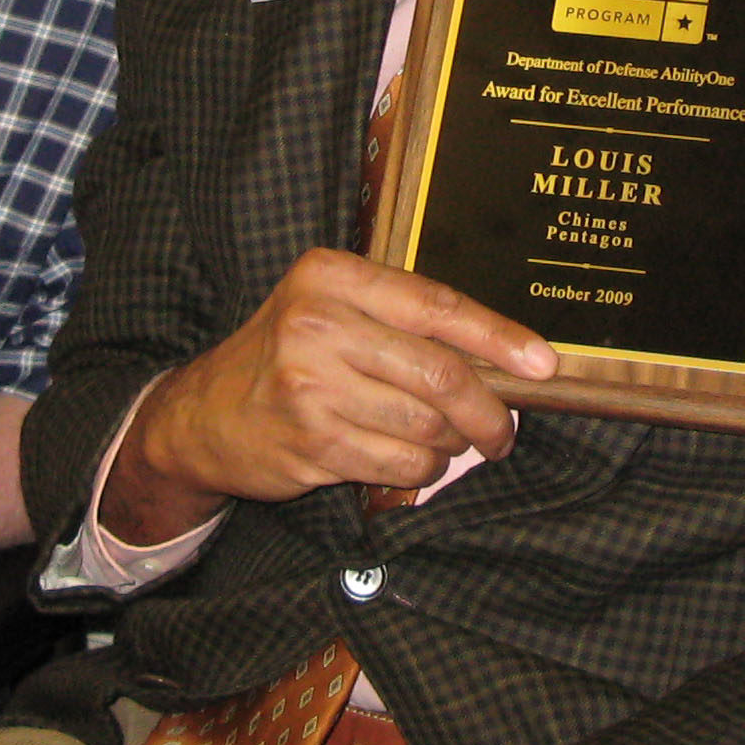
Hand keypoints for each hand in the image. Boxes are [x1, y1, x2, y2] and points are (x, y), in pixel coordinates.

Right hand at [102, 248, 555, 544]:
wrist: (202, 416)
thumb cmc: (286, 356)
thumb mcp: (330, 309)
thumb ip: (401, 319)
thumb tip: (504, 355)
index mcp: (330, 277)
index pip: (435, 304)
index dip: (498, 336)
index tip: (542, 364)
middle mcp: (318, 325)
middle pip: (439, 373)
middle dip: (489, 409)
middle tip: (504, 430)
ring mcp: (311, 386)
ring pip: (426, 424)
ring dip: (454, 442)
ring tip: (452, 442)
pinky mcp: (311, 442)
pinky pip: (401, 462)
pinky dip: (424, 467)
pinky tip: (418, 460)